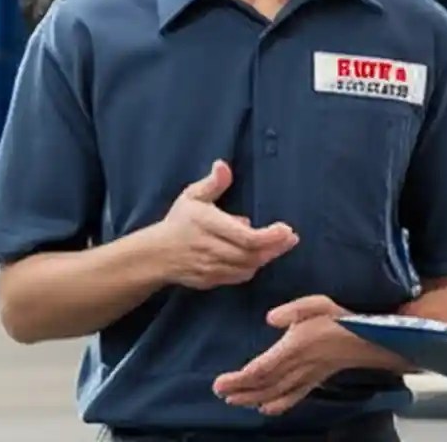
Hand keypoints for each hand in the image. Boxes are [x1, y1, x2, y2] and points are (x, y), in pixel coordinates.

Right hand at [149, 160, 298, 289]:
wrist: (155, 255)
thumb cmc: (179, 222)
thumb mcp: (192, 196)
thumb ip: (212, 183)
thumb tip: (223, 165)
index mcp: (208, 225)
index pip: (246, 237)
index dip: (270, 236)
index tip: (286, 229)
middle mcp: (210, 248)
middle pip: (251, 255)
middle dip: (275, 247)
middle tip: (291, 237)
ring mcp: (210, 267)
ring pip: (247, 268)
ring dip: (266, 258)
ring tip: (280, 245)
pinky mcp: (210, 281)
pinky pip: (238, 277)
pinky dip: (252, 267)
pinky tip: (260, 257)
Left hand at [212, 295, 375, 415]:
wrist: (365, 340)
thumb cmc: (339, 319)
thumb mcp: (317, 304)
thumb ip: (293, 310)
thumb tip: (269, 319)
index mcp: (295, 346)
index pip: (262, 368)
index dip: (240, 378)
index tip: (221, 382)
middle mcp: (298, 366)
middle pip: (264, 384)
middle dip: (240, 390)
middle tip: (220, 392)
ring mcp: (305, 378)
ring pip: (275, 393)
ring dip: (252, 399)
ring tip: (232, 401)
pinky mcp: (313, 382)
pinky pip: (293, 398)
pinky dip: (277, 406)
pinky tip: (264, 410)